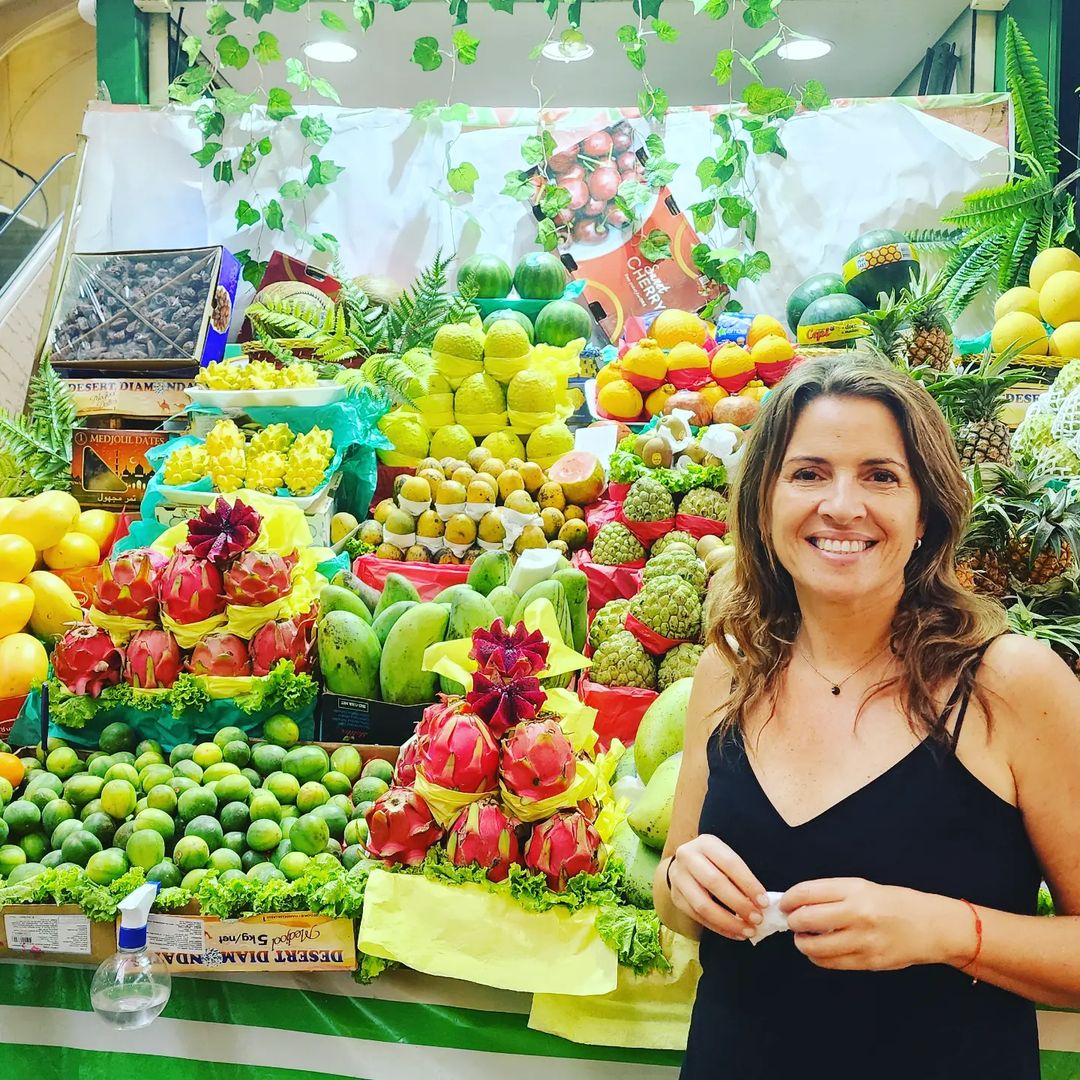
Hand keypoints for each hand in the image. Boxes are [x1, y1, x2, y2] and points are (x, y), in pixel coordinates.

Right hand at [668, 835, 769, 939]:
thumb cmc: (714, 862)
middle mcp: (688, 857)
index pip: (730, 863)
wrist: (684, 864)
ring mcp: (678, 878)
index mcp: (706, 843)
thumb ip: (741, 876)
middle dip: (739, 904)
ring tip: (748, 931)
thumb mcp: (725, 857)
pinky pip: (697, 917)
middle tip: (758, 919)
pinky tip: (735, 934)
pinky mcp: (676, 897)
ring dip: (728, 922)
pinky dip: (719, 928)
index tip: (764, 903)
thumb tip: (762, 903)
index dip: (749, 884)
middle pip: (714, 883)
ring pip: (703, 905)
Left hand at [781, 878, 964, 970]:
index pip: (808, 892)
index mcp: (855, 889)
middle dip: (792, 921)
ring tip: (803, 938)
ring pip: (815, 946)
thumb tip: (799, 902)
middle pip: (807, 919)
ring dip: (802, 943)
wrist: (933, 926)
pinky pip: (832, 963)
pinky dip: (818, 957)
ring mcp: (863, 940)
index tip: (784, 903)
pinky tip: (818, 950)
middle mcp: (858, 913)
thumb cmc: (896, 903)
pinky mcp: (869, 962)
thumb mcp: (863, 887)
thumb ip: (832, 894)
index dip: (789, 899)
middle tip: (791, 921)